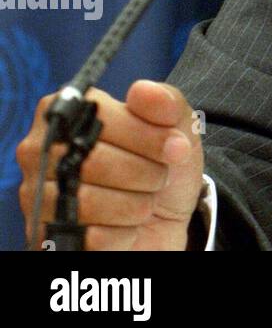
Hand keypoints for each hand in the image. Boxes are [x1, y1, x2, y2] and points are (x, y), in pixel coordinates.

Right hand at [17, 80, 205, 250]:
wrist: (163, 216)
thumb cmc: (159, 162)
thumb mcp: (176, 127)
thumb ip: (166, 104)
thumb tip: (143, 90)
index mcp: (70, 112)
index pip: (100, 118)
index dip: (147, 135)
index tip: (177, 147)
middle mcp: (42, 150)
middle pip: (95, 161)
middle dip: (145, 172)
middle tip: (160, 177)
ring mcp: (38, 195)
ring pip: (89, 201)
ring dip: (136, 204)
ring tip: (145, 200)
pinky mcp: (47, 236)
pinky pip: (89, 237)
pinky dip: (123, 233)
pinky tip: (127, 225)